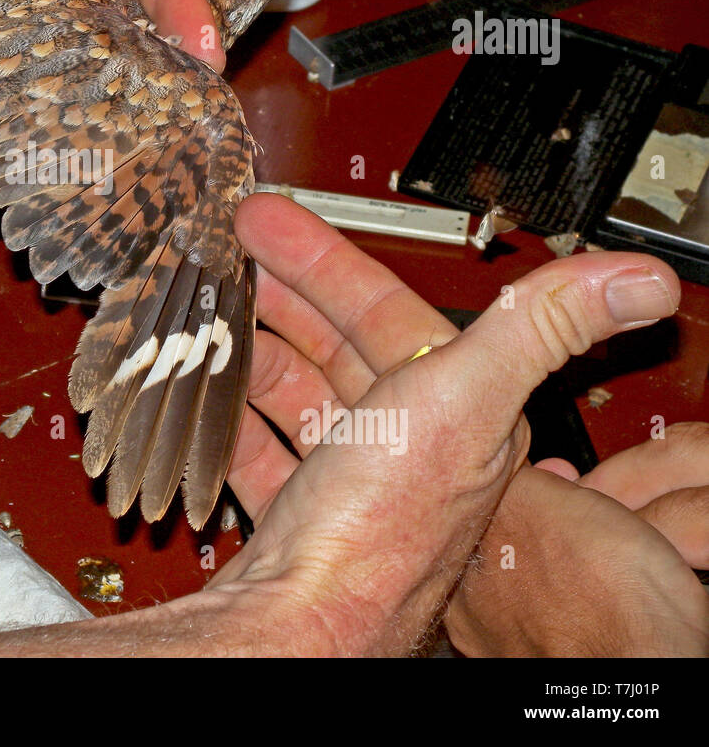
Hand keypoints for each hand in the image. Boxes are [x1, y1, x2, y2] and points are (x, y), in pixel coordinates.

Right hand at [205, 193, 680, 654]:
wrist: (303, 626)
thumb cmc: (380, 532)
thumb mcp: (464, 403)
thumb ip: (538, 329)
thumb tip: (637, 280)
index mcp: (450, 413)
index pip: (387, 313)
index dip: (330, 262)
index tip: (280, 222)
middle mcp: (400, 448)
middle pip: (335, 345)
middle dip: (281, 289)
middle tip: (233, 250)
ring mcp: (342, 484)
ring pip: (294, 390)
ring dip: (256, 345)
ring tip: (215, 310)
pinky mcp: (295, 518)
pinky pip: (258, 444)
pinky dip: (234, 412)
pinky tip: (212, 392)